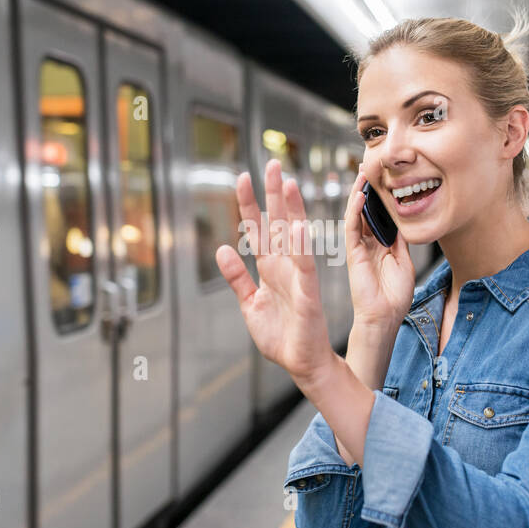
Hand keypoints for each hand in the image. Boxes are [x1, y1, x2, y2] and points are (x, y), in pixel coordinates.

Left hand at [216, 159, 334, 385]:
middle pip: (278, 223)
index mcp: (269, 268)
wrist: (301, 363)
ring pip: (293, 237)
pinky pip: (304, 267)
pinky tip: (298, 226)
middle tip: (272, 164)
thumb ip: (237, 277)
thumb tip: (221, 249)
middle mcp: (284, 266)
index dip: (249, 205)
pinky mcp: (306, 294)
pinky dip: (300, 247)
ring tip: (287, 183)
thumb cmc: (281, 335)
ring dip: (290, 210)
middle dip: (274, 194)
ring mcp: (297, 277)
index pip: (258, 230)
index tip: (241, 178)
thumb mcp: (249, 303)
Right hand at [343, 166, 414, 331]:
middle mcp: (367, 244)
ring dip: (358, 194)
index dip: (380, 197)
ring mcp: (358, 248)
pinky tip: (359, 196)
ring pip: (356, 215)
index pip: (378, 215)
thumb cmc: (395, 296)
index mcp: (380, 245)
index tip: (385, 177)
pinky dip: (354, 211)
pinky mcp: (352, 254)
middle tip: (370, 167)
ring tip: (363, 173)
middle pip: (365, 211)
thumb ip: (400, 240)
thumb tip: (402, 219)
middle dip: (367, 189)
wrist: (385, 317)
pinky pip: (351, 228)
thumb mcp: (404, 261)